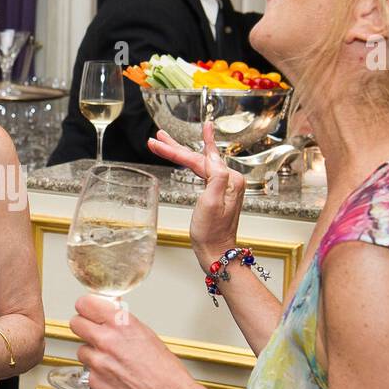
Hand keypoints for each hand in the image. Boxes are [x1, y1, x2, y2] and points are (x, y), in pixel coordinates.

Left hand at [70, 294, 200, 388]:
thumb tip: (109, 313)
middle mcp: (106, 341)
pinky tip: (115, 378)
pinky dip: (99, 376)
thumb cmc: (165, 370)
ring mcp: (98, 363)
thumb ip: (122, 323)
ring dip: (93, 355)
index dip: (86, 307)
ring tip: (113, 362)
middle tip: (93, 332)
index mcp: (121, 324)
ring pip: (82, 351)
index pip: (85, 304)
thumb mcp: (146, 335)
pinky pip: (88, 373)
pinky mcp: (94, 383)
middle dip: (84, 327)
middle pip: (75, 324)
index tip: (87, 311)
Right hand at [148, 120, 244, 268]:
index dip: (175, 150)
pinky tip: (185, 156)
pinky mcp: (217, 192)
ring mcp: (223, 186)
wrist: (216, 251)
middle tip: (158, 137)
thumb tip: (213, 155)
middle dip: (175, 147)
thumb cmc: (212, 233)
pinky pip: (201, 171)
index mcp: (230, 179)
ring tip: (165, 141)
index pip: (199, 159)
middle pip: (198, 157)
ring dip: (180, 151)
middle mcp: (229, 180)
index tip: (161, 140)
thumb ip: (216, 176)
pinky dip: (188, 162)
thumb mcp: (211, 203)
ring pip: (198, 162)